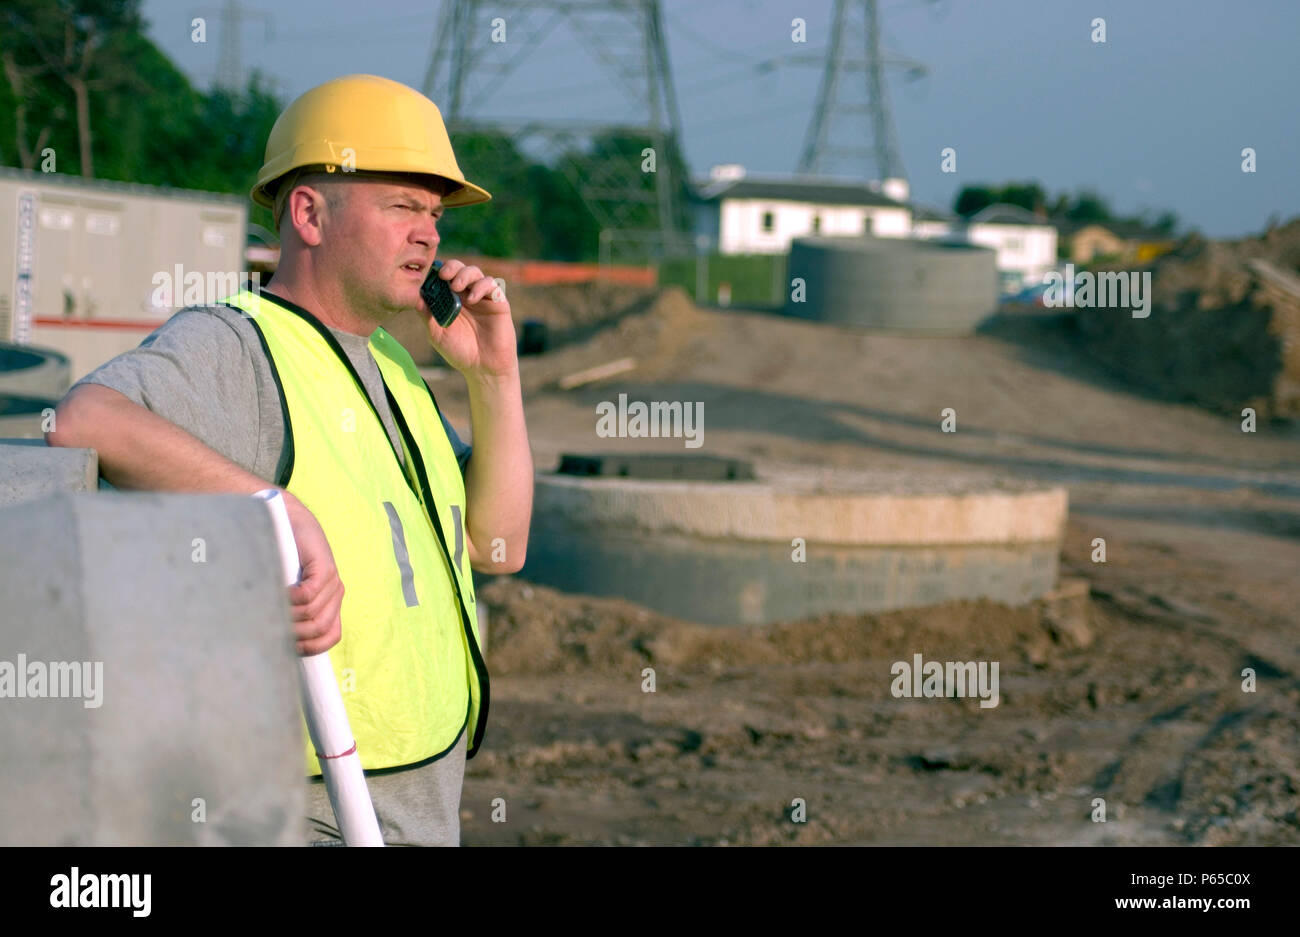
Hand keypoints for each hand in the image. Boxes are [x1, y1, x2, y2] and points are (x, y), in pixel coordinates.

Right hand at [279, 490, 343, 655]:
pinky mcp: (325, 568)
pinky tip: (279, 593)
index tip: (287, 652)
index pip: (329, 637)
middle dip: (295, 635)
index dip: (310, 649)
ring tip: (270, 610)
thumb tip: (274, 644)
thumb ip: (289, 612)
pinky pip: (309, 595)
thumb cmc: (282, 558)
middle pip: (320, 629)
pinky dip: (291, 599)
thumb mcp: (286, 590)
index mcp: (330, 603)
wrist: (288, 521)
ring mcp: (333, 581)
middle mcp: (336, 594)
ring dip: (289, 617)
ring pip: (313, 614)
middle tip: (271, 631)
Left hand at [423, 259, 517, 377]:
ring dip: (465, 274)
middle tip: (443, 275)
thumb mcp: (437, 334)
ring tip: (456, 286)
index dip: (438, 271)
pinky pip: (491, 285)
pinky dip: (480, 286)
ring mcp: (482, 297)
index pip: (444, 276)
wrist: (483, 368)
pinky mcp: (498, 302)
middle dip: (452, 267)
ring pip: (476, 272)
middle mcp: (466, 295)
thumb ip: (427, 315)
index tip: (430, 275)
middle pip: (460, 269)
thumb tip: (414, 297)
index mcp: (451, 299)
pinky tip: (472, 299)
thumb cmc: (459, 351)